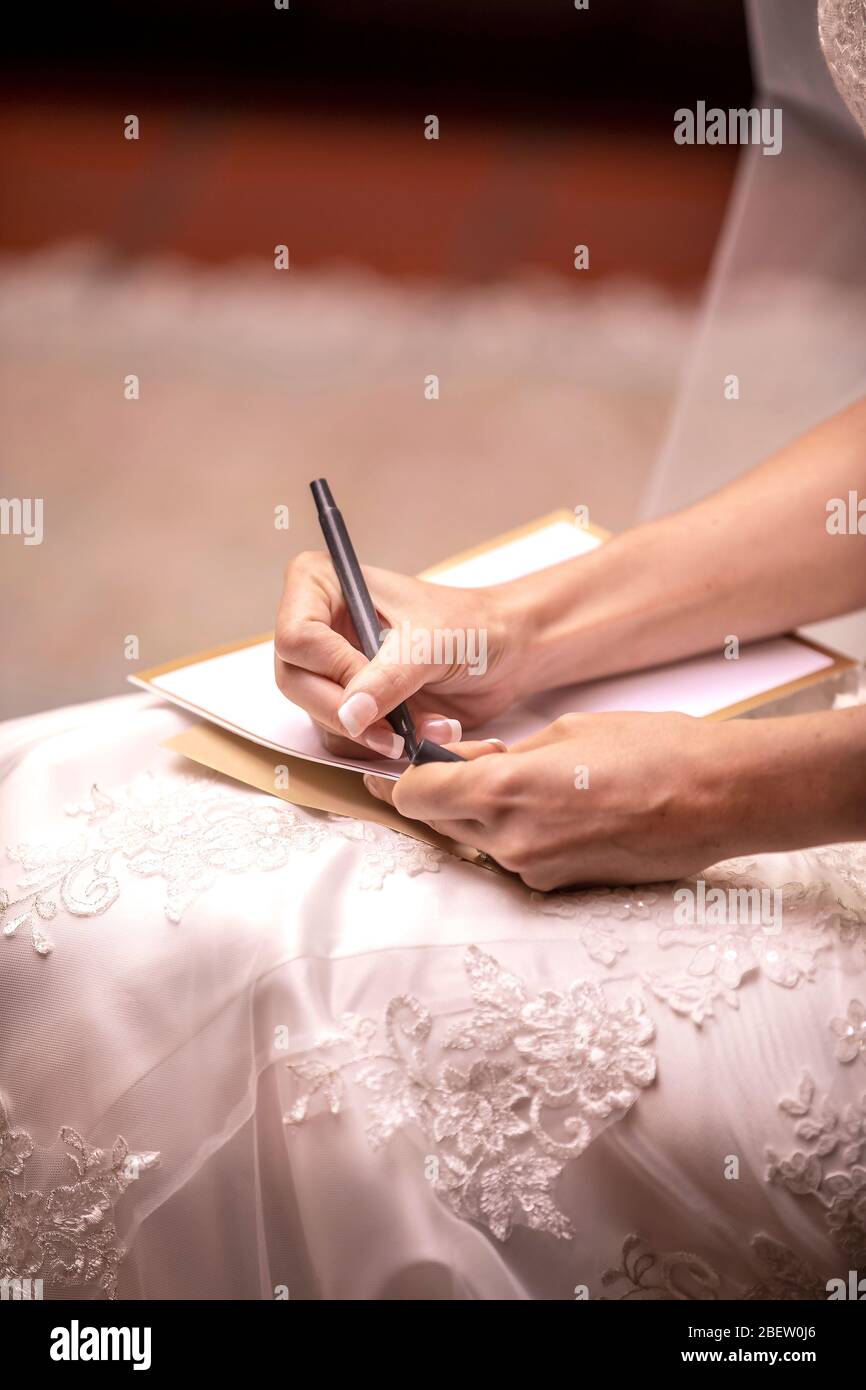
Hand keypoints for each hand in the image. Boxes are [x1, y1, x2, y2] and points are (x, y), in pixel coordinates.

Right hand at [274, 551, 529, 758]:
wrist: (508, 650)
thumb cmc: (473, 624)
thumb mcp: (431, 643)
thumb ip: (388, 677)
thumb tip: (350, 714)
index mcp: (324, 584)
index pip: (296, 636)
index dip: (333, 668)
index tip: (373, 684)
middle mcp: (319, 624)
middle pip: (295, 682)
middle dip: (347, 712)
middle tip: (393, 728)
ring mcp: (333, 666)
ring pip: (319, 716)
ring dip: (374, 732)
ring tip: (427, 724)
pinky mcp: (353, 702)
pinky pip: (346, 737)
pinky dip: (384, 743)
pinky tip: (425, 729)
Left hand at [363, 711, 743, 889]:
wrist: (721, 799)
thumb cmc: (651, 749)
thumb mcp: (565, 731)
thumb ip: (502, 754)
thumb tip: (462, 761)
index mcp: (503, 794)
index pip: (415, 797)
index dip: (402, 777)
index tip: (401, 762)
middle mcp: (511, 843)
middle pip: (438, 825)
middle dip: (438, 796)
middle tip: (457, 764)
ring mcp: (537, 874)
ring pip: (477, 844)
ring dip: (481, 817)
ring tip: (524, 781)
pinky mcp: (563, 890)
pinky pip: (517, 860)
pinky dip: (518, 836)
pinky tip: (556, 808)